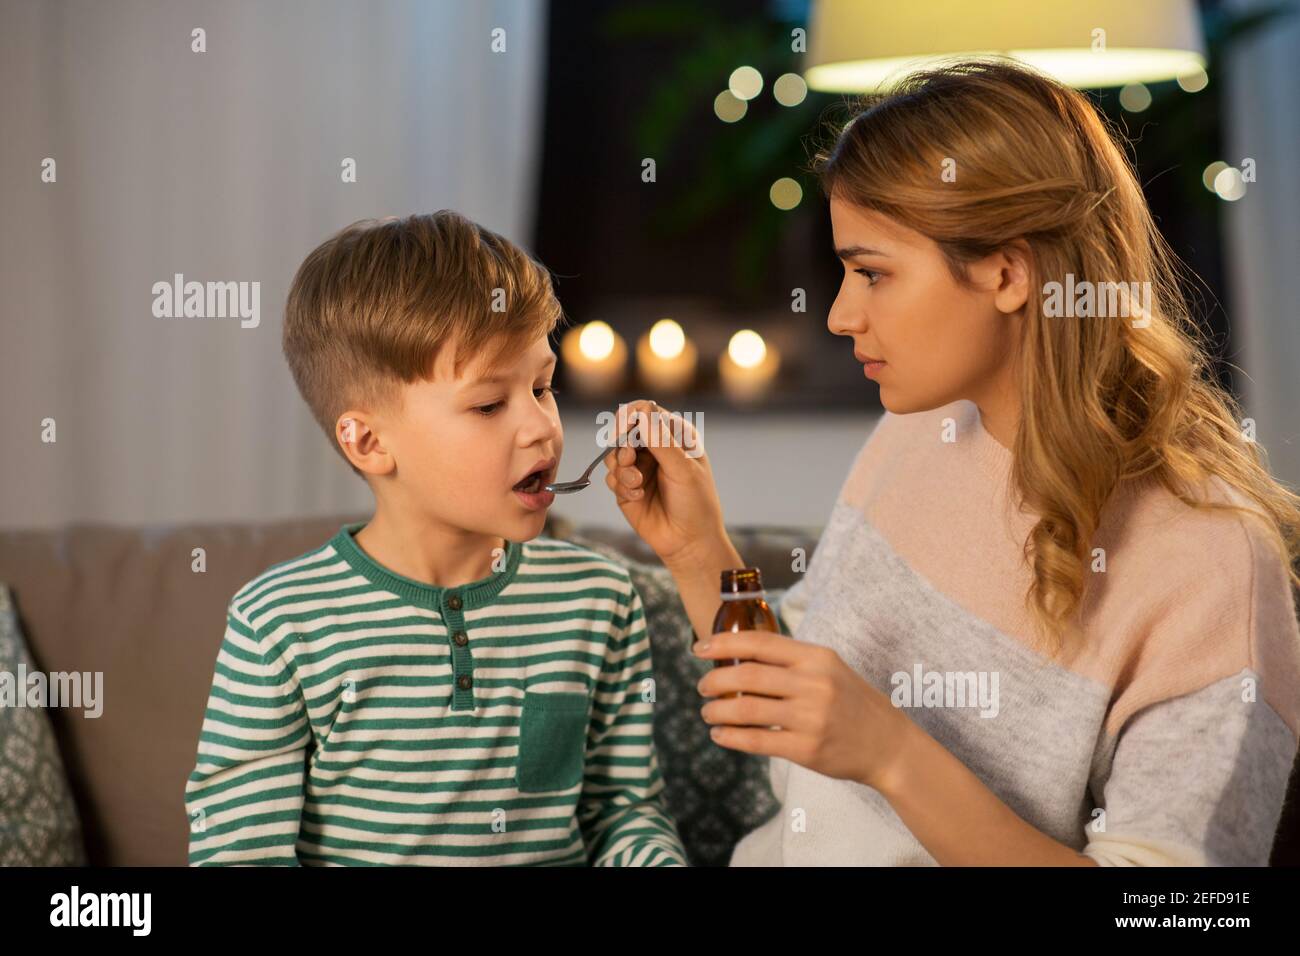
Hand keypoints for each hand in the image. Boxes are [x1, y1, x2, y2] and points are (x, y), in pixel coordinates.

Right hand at [602, 399, 728, 566]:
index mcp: (675, 435)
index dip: (630, 416)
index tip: (622, 429)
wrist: (688, 541)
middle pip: (623, 430)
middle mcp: (655, 447)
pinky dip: (621, 486)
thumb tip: (642, 412)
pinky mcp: (626, 487)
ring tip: (637, 484)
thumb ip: (662, 442)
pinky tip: (638, 497)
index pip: (645, 411)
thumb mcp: (683, 470)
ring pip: (613, 454)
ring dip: (622, 469)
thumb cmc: (696, 503)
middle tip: (630, 461)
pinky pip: (611, 477)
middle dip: (622, 446)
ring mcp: (640, 467)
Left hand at [694, 629, 911, 791]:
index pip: (760, 643)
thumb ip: (792, 661)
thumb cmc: (852, 703)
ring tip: (708, 713)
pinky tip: (721, 736)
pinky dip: (731, 738)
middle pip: (747, 676)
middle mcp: (814, 684)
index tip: (699, 649)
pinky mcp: (807, 749)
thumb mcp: (829, 669)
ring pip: (746, 709)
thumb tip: (740, 655)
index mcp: (817, 657)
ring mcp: (811, 717)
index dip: (723, 644)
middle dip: (714, 681)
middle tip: (702, 687)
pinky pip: (756, 741)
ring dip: (717, 711)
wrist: (888, 745)